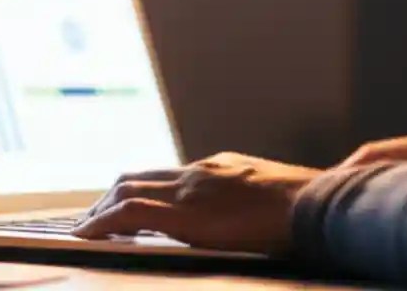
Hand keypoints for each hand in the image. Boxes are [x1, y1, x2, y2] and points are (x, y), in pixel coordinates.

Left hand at [73, 152, 319, 254]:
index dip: (141, 190)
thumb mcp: (281, 201)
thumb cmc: (313, 210)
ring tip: (85, 232)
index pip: (169, 176)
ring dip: (100, 212)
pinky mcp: (185, 214)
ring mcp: (190, 190)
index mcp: (221, 169)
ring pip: (125, 191)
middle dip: (111, 198)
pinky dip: (102, 224)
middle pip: (138, 178)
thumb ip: (261, 206)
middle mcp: (199, 173)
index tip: (125, 206)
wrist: (321, 205)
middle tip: (93, 219)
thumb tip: (269, 222)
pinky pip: (128, 215)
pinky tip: (87, 238)